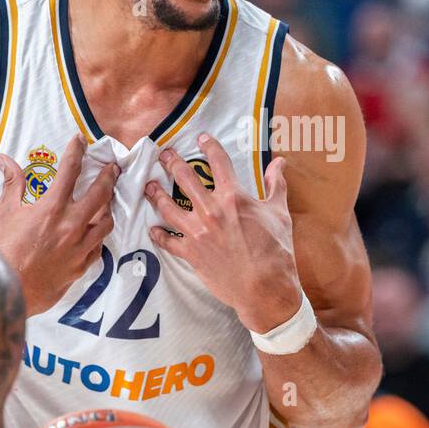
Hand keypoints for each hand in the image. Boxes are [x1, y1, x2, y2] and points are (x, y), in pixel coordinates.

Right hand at [0, 134, 117, 314]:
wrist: (5, 290)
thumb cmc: (0, 251)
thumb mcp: (3, 213)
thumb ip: (12, 184)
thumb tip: (5, 160)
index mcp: (52, 208)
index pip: (70, 170)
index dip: (76, 151)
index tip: (80, 140)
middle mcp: (71, 226)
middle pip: (101, 194)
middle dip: (108, 176)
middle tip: (112, 168)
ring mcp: (79, 247)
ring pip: (106, 222)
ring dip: (108, 208)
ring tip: (106, 200)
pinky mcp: (81, 266)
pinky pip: (98, 246)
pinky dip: (98, 236)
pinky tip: (94, 232)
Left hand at [144, 134, 301, 332]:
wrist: (265, 289)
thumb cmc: (276, 251)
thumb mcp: (280, 214)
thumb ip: (276, 185)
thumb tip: (279, 163)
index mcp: (234, 197)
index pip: (218, 162)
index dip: (209, 146)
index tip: (201, 138)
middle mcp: (211, 211)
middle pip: (185, 179)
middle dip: (172, 163)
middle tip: (163, 155)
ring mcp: (198, 233)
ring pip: (168, 207)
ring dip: (156, 194)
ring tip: (148, 186)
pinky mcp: (191, 254)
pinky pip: (168, 242)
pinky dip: (158, 235)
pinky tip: (152, 229)